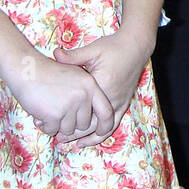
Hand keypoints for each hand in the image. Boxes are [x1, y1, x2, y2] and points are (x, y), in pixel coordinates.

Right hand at [6, 53, 113, 144]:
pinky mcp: (55, 114)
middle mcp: (83, 96)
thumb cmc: (48, 72)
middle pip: (84, 125)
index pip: (106, 112)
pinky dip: (45, 126)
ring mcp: (69, 105)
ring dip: (57, 125)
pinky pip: (53, 130)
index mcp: (91, 85)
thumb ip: (85, 93)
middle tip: (58, 112)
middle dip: (71, 123)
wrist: (26, 69)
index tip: (100, 132)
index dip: (105, 125)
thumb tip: (92, 119)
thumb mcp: (73, 75)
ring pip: (68, 130)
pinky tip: (39, 114)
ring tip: (48, 111)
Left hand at [54, 29, 155, 148]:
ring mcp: (120, 102)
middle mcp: (112, 97)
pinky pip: (113, 124)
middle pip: (90, 123)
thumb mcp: (92, 50)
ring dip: (87, 137)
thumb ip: (73, 56)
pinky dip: (101, 134)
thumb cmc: (113, 47)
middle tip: (57, 138)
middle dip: (73, 133)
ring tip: (71, 142)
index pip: (81, 108)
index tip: (52, 122)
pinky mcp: (124, 103)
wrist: (135, 46)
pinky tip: (89, 139)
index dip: (66, 117)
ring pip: (102, 128)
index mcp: (102, 85)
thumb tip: (54, 54)